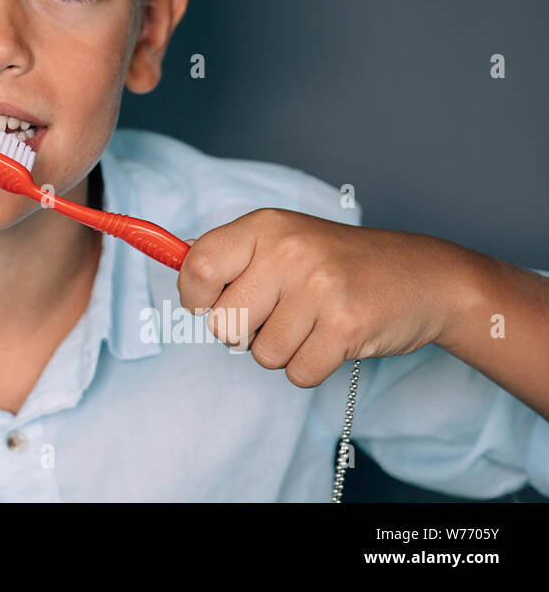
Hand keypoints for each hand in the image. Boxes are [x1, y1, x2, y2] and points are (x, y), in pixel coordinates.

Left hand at [177, 208, 476, 387]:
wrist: (423, 276)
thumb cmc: (338, 264)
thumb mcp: (282, 240)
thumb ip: (230, 257)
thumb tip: (177, 267)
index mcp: (264, 227)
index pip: (196, 267)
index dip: (196, 298)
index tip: (212, 303)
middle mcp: (287, 252)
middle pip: (223, 324)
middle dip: (246, 331)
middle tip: (281, 313)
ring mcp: (319, 288)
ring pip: (261, 355)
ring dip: (284, 350)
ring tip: (313, 322)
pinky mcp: (346, 326)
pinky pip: (298, 373)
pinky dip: (312, 367)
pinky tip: (334, 338)